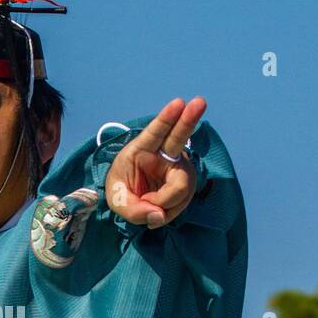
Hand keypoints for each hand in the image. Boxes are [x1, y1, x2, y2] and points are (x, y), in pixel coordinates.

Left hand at [104, 96, 205, 228]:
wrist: (131, 198)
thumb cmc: (122, 190)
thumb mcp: (117, 201)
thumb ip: (133, 210)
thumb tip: (159, 215)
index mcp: (140, 149)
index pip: (154, 132)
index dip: (166, 118)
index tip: (179, 102)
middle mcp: (163, 154)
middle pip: (178, 136)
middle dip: (189, 120)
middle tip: (200, 101)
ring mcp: (177, 167)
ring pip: (181, 186)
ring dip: (166, 204)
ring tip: (148, 206)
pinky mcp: (185, 182)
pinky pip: (183, 201)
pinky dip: (169, 211)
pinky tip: (158, 211)